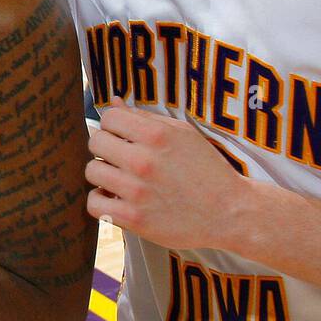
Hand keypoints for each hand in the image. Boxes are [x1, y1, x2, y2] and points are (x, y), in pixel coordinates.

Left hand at [86, 99, 245, 249]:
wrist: (229, 212)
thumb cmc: (207, 170)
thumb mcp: (183, 134)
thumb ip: (145, 117)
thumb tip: (114, 103)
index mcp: (156, 134)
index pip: (109, 117)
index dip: (113, 125)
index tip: (121, 135)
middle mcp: (143, 160)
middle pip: (96, 142)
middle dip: (106, 147)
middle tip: (120, 157)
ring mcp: (136, 191)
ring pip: (92, 171)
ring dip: (103, 173)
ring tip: (120, 178)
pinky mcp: (133, 218)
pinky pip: (94, 203)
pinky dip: (101, 200)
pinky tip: (116, 198)